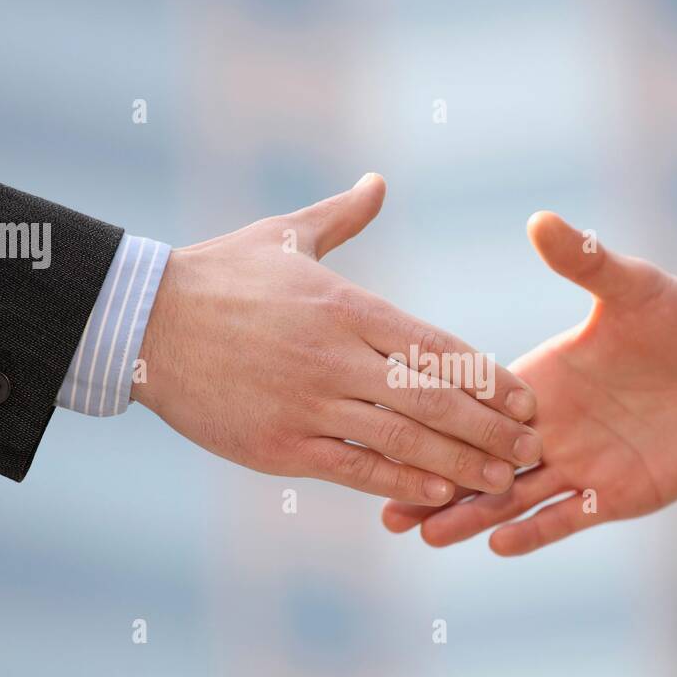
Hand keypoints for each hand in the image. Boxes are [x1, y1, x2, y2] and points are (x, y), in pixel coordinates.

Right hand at [132, 174, 541, 504]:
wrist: (143, 322)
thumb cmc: (218, 276)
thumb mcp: (285, 237)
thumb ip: (343, 216)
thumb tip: (378, 182)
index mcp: (346, 306)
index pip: (436, 345)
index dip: (488, 376)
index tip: (525, 397)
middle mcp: (336, 356)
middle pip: (433, 397)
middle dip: (490, 426)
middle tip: (532, 445)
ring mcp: (309, 403)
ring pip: (403, 439)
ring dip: (460, 462)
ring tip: (503, 479)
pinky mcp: (281, 445)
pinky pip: (355, 467)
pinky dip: (401, 483)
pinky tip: (439, 495)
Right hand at [382, 211, 676, 552]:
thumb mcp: (635, 289)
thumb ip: (586, 262)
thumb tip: (540, 218)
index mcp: (542, 378)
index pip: (474, 402)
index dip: (433, 416)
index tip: (383, 425)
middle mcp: (551, 426)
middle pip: (478, 459)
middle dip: (434, 479)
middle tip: (384, 508)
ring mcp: (581, 464)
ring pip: (512, 497)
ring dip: (471, 515)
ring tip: (425, 534)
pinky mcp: (617, 494)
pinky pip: (567, 518)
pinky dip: (535, 532)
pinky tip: (498, 545)